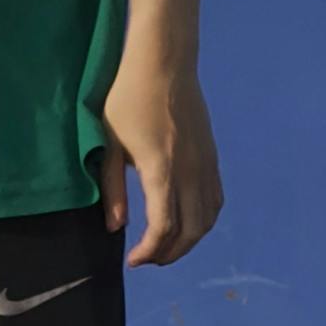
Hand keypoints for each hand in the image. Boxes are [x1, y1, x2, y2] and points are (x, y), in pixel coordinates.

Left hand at [105, 58, 221, 269]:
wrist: (164, 64)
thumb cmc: (127, 99)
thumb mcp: (110, 144)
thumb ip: (113, 189)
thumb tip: (116, 228)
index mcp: (162, 171)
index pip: (164, 228)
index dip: (150, 252)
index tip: (133, 261)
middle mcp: (191, 173)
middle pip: (191, 231)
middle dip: (171, 253)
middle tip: (148, 259)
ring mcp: (206, 165)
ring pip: (208, 218)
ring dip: (190, 240)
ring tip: (166, 246)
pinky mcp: (212, 157)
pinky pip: (215, 199)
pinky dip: (204, 220)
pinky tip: (187, 222)